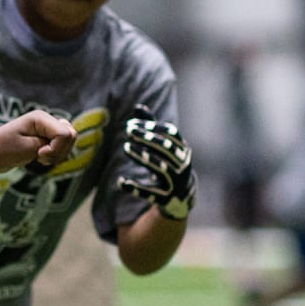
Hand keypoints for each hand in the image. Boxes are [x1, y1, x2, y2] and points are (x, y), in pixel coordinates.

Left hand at [0, 110, 75, 172]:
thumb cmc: (3, 150)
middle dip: (59, 151)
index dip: (56, 149)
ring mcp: (46, 129)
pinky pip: (62, 148)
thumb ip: (52, 143)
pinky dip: (54, 157)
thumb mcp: (29, 148)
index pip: (66, 134)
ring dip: (56, 155)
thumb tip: (70, 136)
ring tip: (37, 157)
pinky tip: (38, 158)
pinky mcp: (44, 139)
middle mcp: (45, 120)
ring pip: (68, 143)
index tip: (38, 154)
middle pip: (71, 136)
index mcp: (40, 117)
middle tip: (39, 156)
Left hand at [118, 105, 195, 220]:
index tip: (133, 123)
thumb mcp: (162, 147)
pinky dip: (136, 188)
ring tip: (125, 148)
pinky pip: (150, 194)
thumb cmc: (168, 164)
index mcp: (183, 150)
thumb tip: (138, 107)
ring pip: (160, 168)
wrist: (181, 197)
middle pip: (166, 148)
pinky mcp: (166, 198)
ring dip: (142, 157)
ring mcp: (176, 182)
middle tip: (127, 131)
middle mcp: (183, 165)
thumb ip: (151, 128)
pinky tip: (121, 182)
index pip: (171, 133)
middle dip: (147, 138)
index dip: (153, 126)